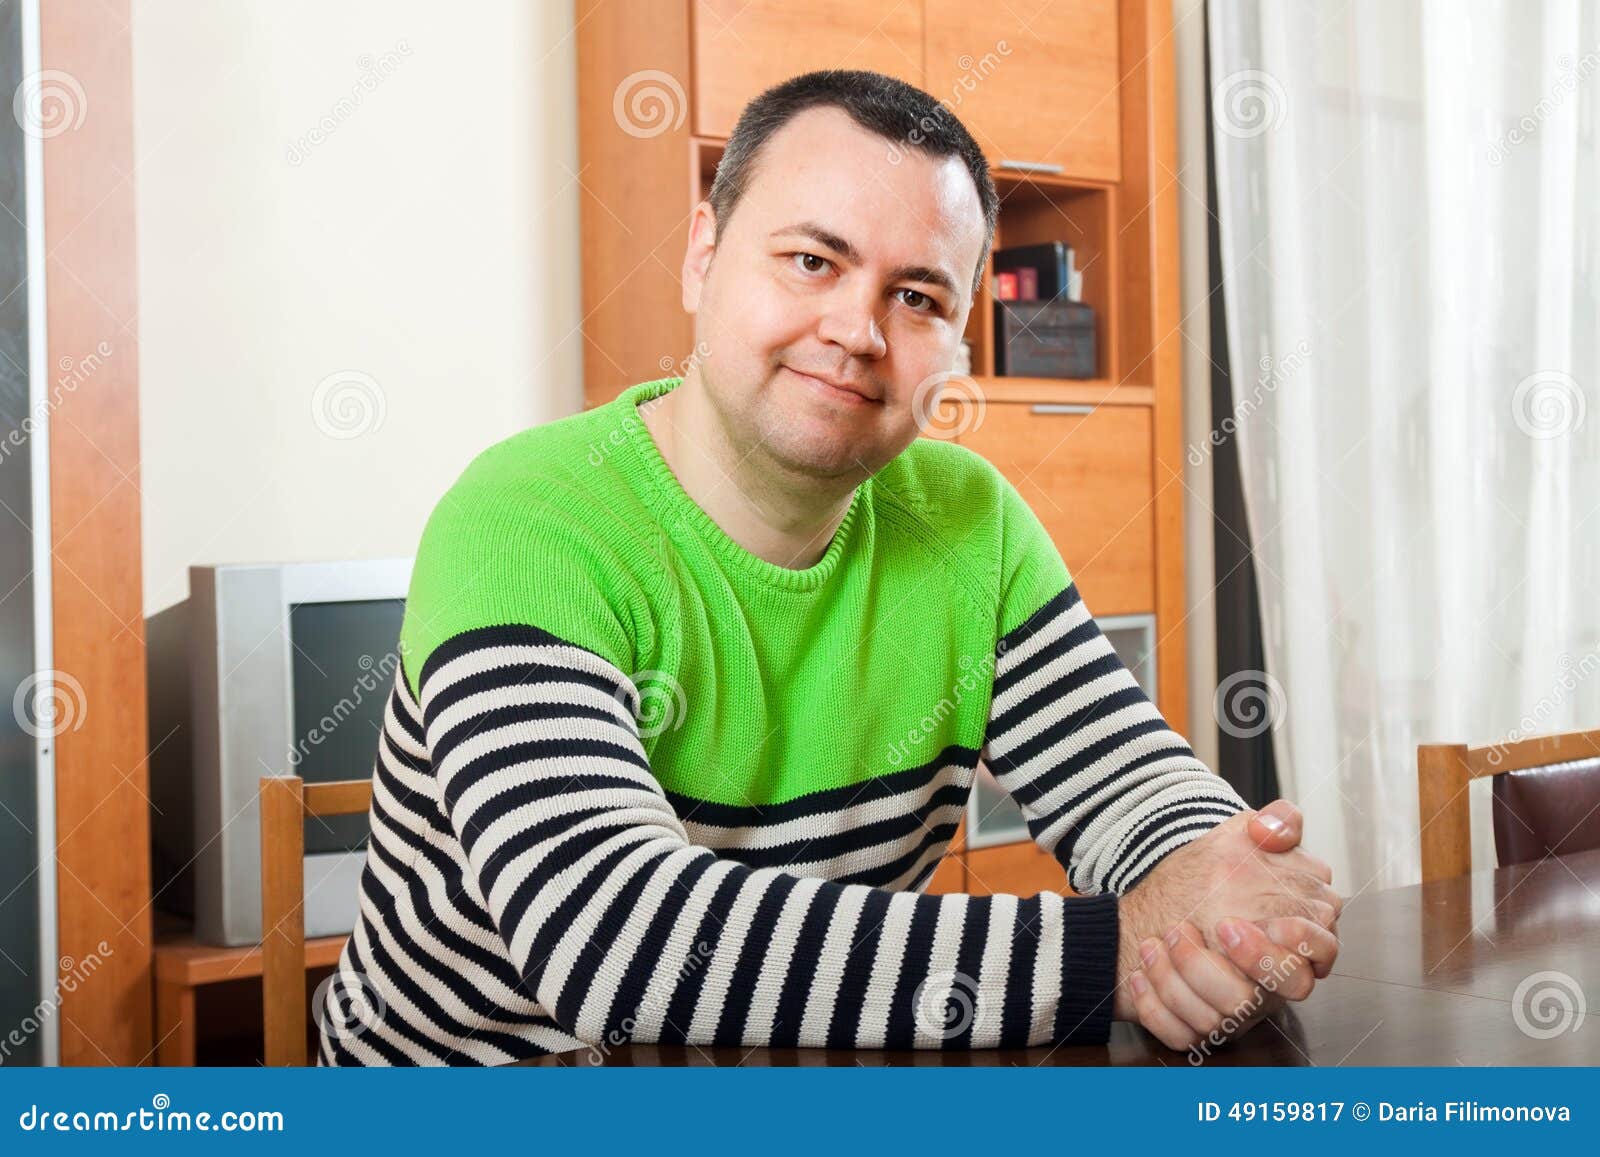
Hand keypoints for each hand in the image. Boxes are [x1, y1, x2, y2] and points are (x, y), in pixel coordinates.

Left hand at [1112, 798, 1341, 1020]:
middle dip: (1256, 959)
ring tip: (1166, 938)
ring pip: (1232, 1015)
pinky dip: (1158, 1006)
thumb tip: (1273, 828)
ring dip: (1195, 976)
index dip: (1304, 940)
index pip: (1323, 949)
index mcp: (1293, 938)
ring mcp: (1237, 1008)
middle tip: (1223, 927)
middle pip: (1291, 988)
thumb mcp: (1243, 837)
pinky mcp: (1196, 1026)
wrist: (1155, 907)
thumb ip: (1277, 823)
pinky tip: (1140, 974)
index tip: (1272, 920)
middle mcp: (1270, 980)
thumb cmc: (1212, 877)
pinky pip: (1182, 1033)